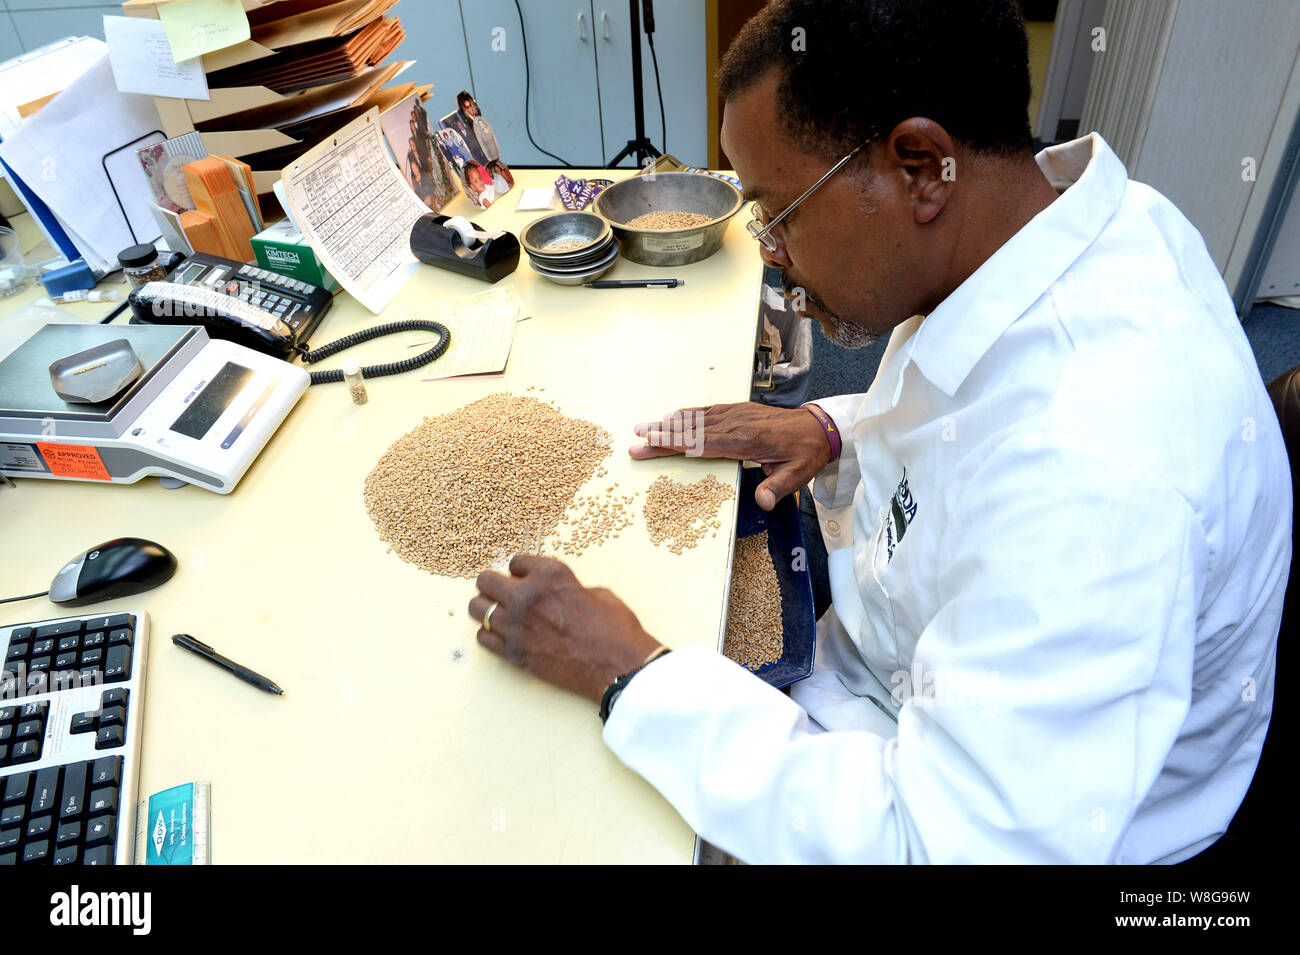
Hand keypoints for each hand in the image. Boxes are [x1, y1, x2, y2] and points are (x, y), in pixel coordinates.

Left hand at [469, 555, 662, 702]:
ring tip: (500, 615)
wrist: (619, 665)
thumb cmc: (614, 628)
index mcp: (550, 574)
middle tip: (502, 594)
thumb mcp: (596, 592)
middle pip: (486, 581)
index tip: (523, 578)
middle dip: (493, 585)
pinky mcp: (514, 653)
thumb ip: (567, 587)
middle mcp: (527, 595)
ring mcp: (517, 625)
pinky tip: (504, 637)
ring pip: (477, 609)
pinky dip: (490, 635)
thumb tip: (557, 592)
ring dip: (487, 610)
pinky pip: (483, 637)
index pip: (515, 562)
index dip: (520, 571)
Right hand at [630, 402, 832, 510]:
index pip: (702, 443)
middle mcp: (737, 424)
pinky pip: (708, 411)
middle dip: (662, 434)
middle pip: (692, 430)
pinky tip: (673, 416)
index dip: (675, 443)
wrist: (820, 428)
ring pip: (696, 418)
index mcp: (747, 440)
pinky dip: (688, 414)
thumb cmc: (806, 453)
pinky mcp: (739, 410)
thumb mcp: (797, 475)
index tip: (652, 443)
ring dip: (669, 423)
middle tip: (636, 437)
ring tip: (644, 426)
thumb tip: (761, 502)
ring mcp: (737, 414)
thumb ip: (777, 487)